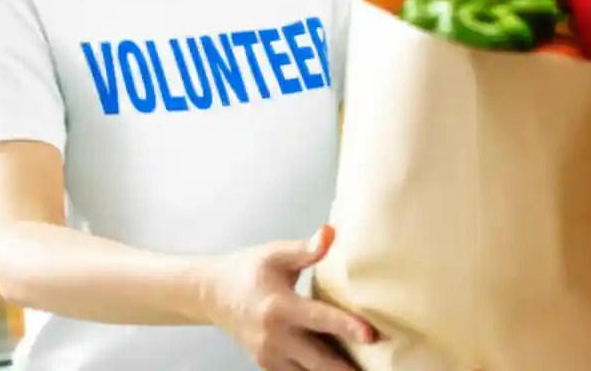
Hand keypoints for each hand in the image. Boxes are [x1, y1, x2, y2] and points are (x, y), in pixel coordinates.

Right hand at [201, 225, 375, 370]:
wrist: (212, 294)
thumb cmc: (248, 270)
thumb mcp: (275, 254)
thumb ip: (305, 249)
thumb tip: (331, 233)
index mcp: (279, 308)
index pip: (319, 320)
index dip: (347, 327)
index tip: (371, 334)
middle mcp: (274, 338)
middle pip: (319, 361)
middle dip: (347, 368)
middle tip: (378, 368)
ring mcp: (270, 356)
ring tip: (364, 370)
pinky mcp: (268, 365)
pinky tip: (339, 366)